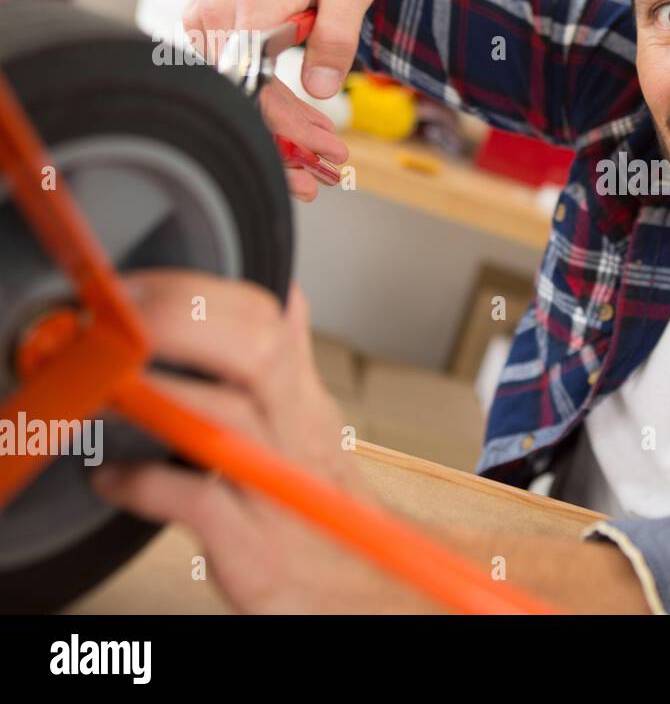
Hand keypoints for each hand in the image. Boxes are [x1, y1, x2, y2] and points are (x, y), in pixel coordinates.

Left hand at [93, 270, 436, 613]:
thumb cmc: (321, 502)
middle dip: (179, 321)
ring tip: (103, 389)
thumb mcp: (314, 422)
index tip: (135, 288)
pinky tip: (111, 479)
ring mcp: (278, 489)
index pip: (266, 318)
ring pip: (227, 420)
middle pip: (257, 352)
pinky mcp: (257, 549)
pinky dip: (145, 485)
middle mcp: (296, 434)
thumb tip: (289, 295)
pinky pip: (198, 503)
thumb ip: (292, 360)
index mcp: (303, 399)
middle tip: (118, 321)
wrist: (364, 583)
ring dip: (154, 395)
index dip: (197, 292)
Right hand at [183, 0, 377, 198]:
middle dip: (283, 144)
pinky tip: (294, 125)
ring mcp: (205, 21)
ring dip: (276, 129)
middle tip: (324, 176)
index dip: (286, 133)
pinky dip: (262, 105)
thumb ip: (338, 33)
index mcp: (251, 5)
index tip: (322, 159)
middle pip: (239, 101)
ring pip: (234, 94)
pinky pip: (231, 77)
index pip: (255, 90)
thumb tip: (321, 91)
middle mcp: (216, 16)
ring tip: (318, 157)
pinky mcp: (206, 26)